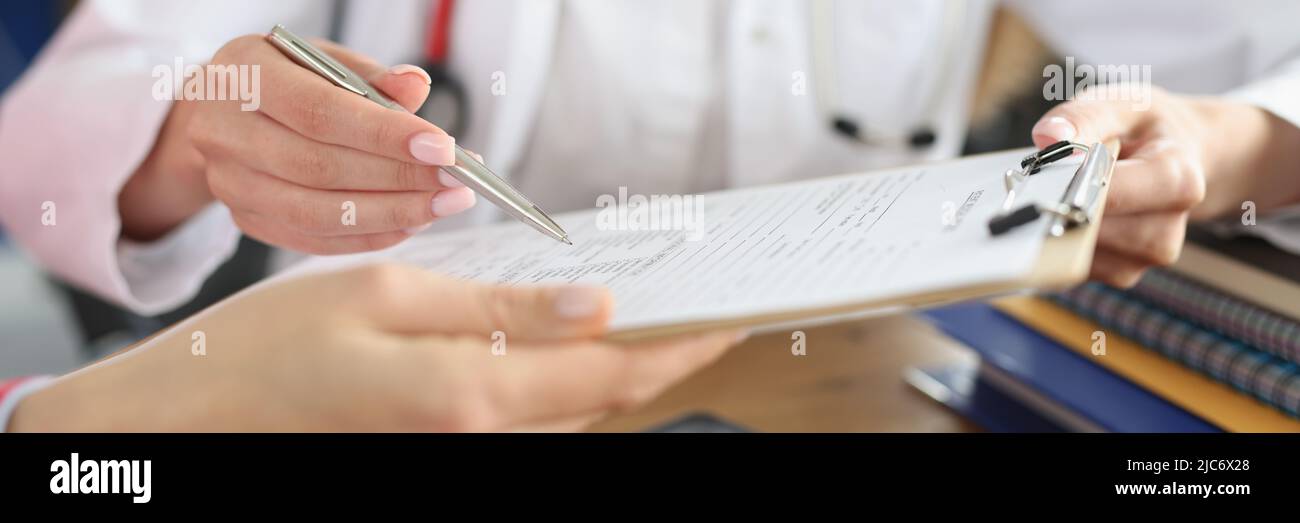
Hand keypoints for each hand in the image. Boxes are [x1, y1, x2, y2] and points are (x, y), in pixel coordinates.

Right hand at [10, 264, 744, 431]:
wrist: (194, 419)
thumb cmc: (271, 350)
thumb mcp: (385, 296)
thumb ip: (495, 306)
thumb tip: (589, 306)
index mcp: (470, 397)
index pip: (608, 371)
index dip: (675, 346)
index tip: (724, 319)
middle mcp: (477, 442)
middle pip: (599, 401)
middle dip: (655, 358)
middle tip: (696, 311)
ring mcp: (460, 458)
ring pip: (569, 418)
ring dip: (614, 374)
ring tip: (646, 323)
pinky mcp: (440, 456)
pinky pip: (529, 427)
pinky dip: (564, 390)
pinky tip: (567, 351)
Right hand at [121, 36, 475, 253]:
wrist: (217, 111)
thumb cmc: (283, 80)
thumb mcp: (320, 59)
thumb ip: (369, 75)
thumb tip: (416, 88)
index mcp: (246, 75)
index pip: (319, 112)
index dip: (384, 135)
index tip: (442, 148)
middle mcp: (226, 132)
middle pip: (321, 168)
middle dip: (399, 179)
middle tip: (456, 184)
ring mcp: (231, 182)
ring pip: (317, 212)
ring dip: (391, 213)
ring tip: (442, 205)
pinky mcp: (246, 218)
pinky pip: (314, 239)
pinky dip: (368, 235)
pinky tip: (410, 223)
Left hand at [1031, 85, 1299, 286]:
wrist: (1179, 155)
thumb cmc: (1144, 128)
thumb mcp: (1122, 103)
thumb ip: (1085, 117)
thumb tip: (1048, 139)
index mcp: (1177, 179)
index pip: (1112, 192)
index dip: (1069, 183)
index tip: (1039, 170)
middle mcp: (1168, 226)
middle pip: (1091, 229)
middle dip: (1057, 206)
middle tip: (1036, 182)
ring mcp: (1146, 256)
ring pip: (1079, 254)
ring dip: (1055, 225)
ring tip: (1057, 194)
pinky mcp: (1123, 272)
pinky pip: (1075, 268)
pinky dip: (1059, 242)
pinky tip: (1063, 217)